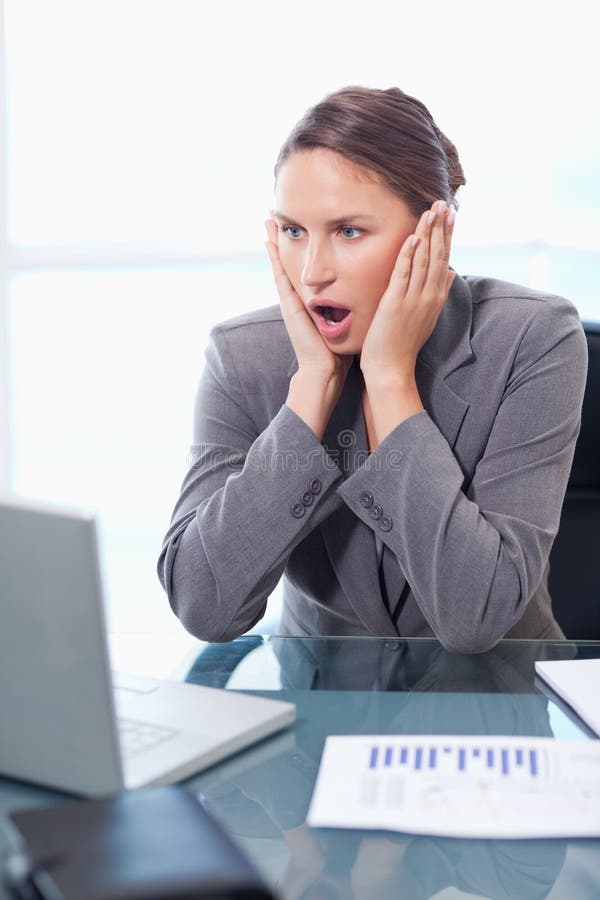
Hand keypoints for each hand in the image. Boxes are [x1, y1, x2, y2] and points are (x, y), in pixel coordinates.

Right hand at [264, 219, 352, 438]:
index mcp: (309, 303)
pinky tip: (270, 244)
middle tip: (273, 216)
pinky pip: (281, 278)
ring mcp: (290, 303)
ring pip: (281, 266)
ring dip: (273, 244)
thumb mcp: (340, 324)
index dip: (299, 251)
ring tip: (268, 222)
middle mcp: (297, 300)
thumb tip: (360, 299)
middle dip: (282, 241)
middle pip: (287, 264)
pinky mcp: (289, 308)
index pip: (303, 271)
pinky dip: (274, 261)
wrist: (323, 373)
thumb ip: (344, 311)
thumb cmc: (335, 353)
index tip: (297, 228)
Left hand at [360, 200, 455, 385]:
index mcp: (435, 298)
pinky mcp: (396, 304)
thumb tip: (450, 272)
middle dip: (441, 228)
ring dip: (428, 234)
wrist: (392, 369)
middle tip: (444, 203)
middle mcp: (429, 296)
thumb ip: (437, 292)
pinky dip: (409, 255)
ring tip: (431, 211)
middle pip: (438, 256)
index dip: (447, 236)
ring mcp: (414, 300)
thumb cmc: (403, 345)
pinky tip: (413, 237)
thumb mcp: (426, 317)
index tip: (450, 215)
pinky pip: (404, 275)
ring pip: (424, 261)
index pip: (445, 260)